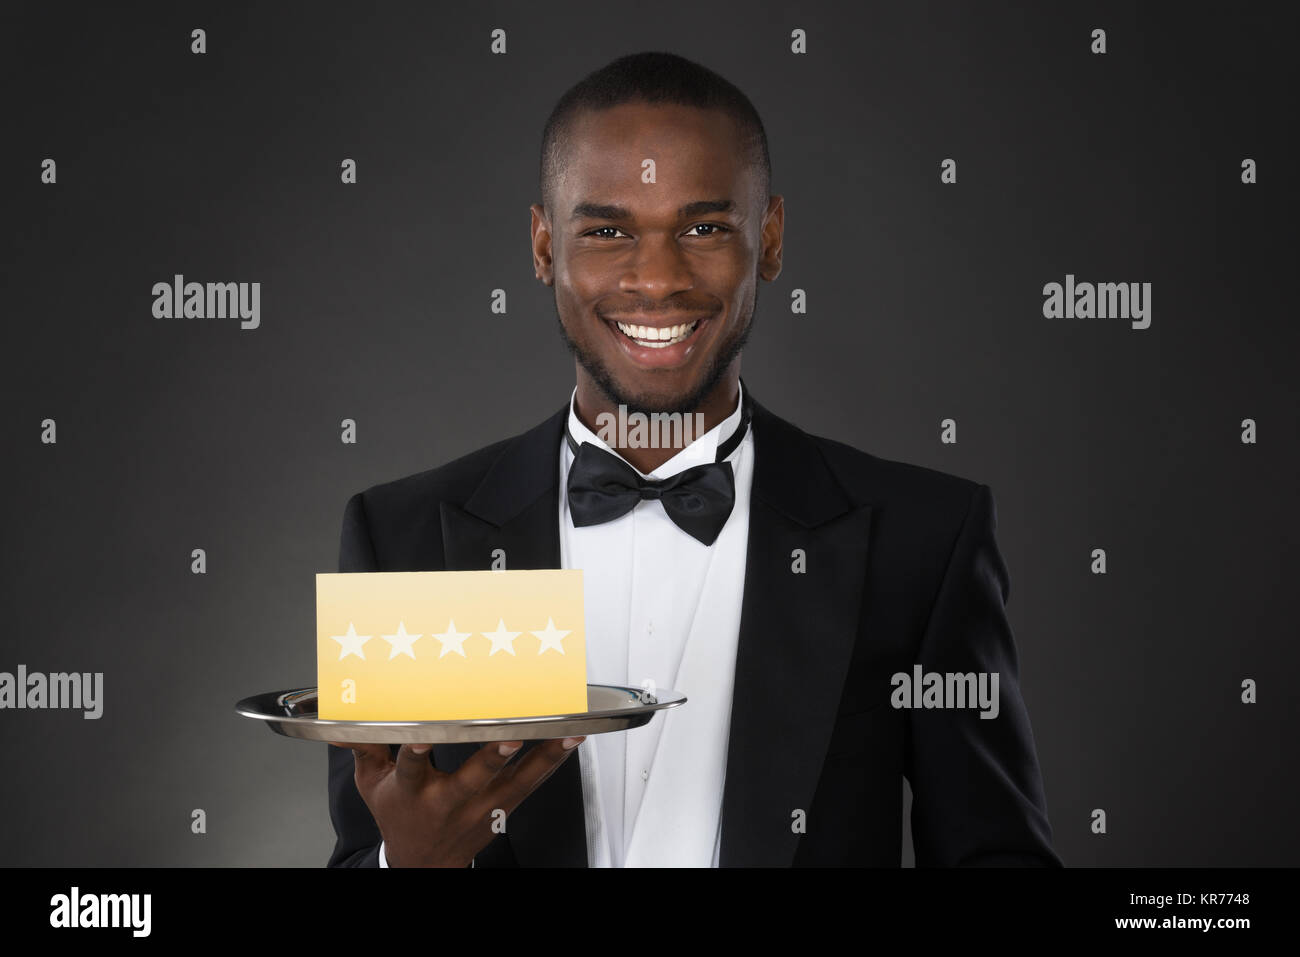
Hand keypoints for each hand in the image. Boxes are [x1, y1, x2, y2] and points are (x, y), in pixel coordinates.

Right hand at [325, 737, 584, 867]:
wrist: (424, 864)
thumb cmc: (399, 816)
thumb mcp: (372, 786)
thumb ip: (365, 747)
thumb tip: (340, 719)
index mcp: (411, 792)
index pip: (411, 770)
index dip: (416, 753)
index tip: (422, 739)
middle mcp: (448, 801)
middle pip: (472, 778)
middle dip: (492, 757)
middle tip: (510, 735)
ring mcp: (480, 807)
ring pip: (514, 781)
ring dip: (542, 755)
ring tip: (565, 731)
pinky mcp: (502, 810)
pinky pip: (532, 785)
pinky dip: (553, 761)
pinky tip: (569, 741)